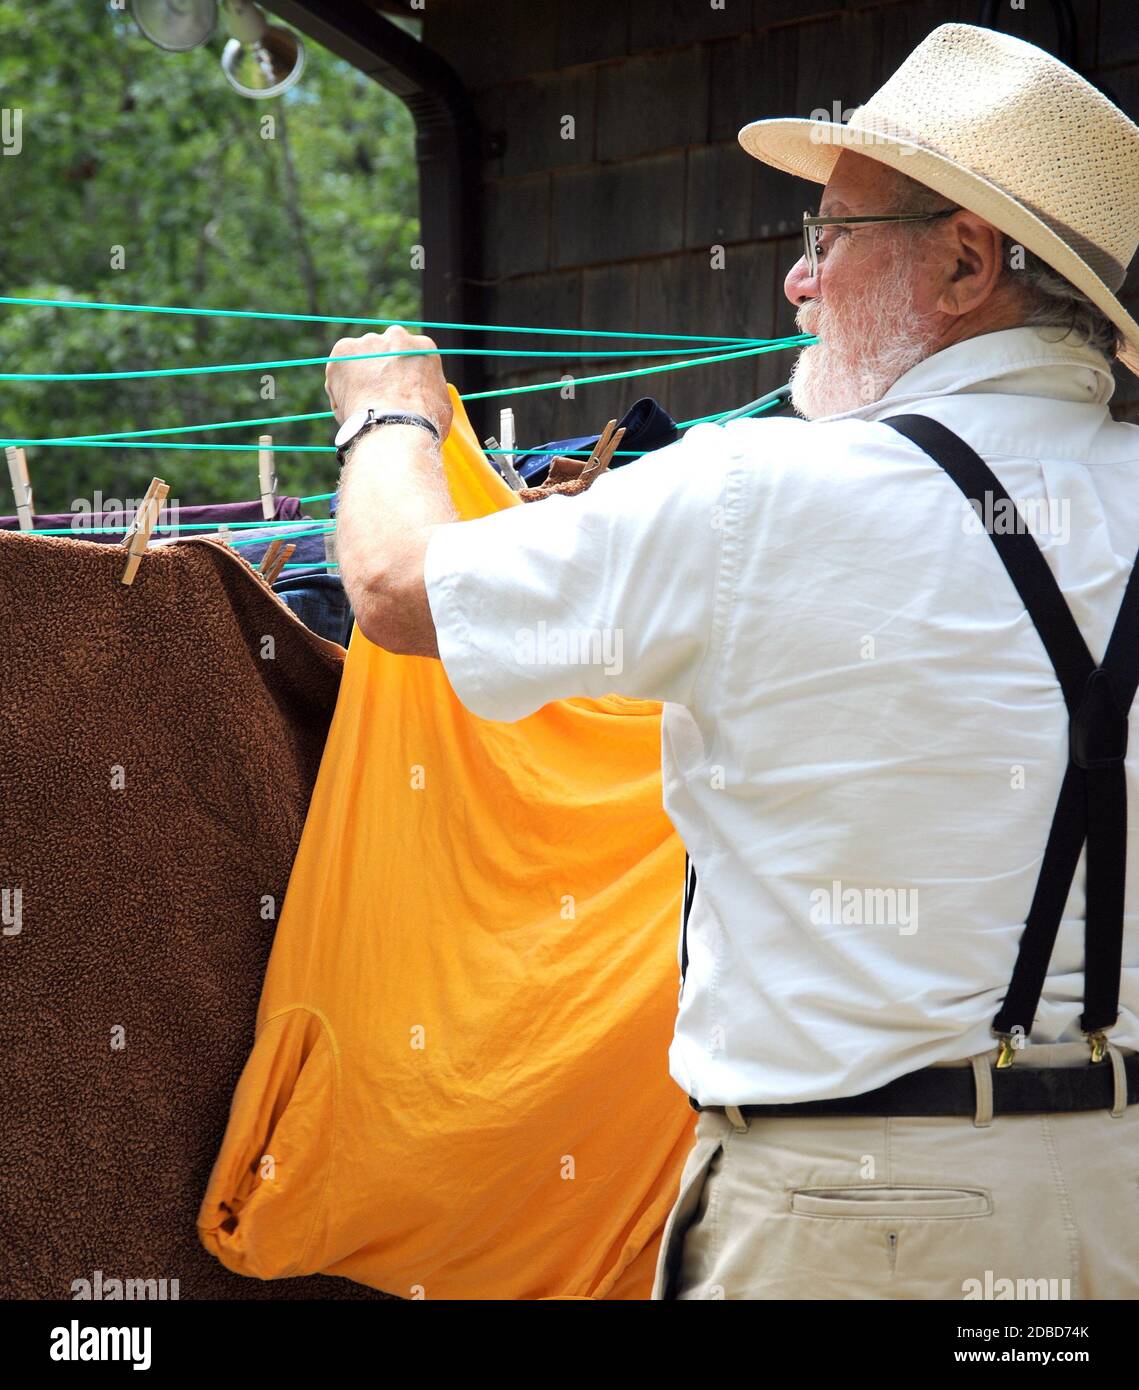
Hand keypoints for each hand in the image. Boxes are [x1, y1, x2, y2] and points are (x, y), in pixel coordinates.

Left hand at [324, 324, 452, 439]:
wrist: (397, 428)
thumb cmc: (424, 422)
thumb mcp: (441, 403)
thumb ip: (428, 390)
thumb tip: (422, 398)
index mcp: (423, 346)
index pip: (408, 355)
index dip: (400, 374)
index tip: (396, 390)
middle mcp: (395, 336)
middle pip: (382, 352)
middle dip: (378, 370)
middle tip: (378, 396)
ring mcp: (368, 342)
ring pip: (359, 360)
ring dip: (358, 378)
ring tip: (363, 407)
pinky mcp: (343, 352)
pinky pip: (338, 371)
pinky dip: (340, 388)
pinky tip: (351, 408)